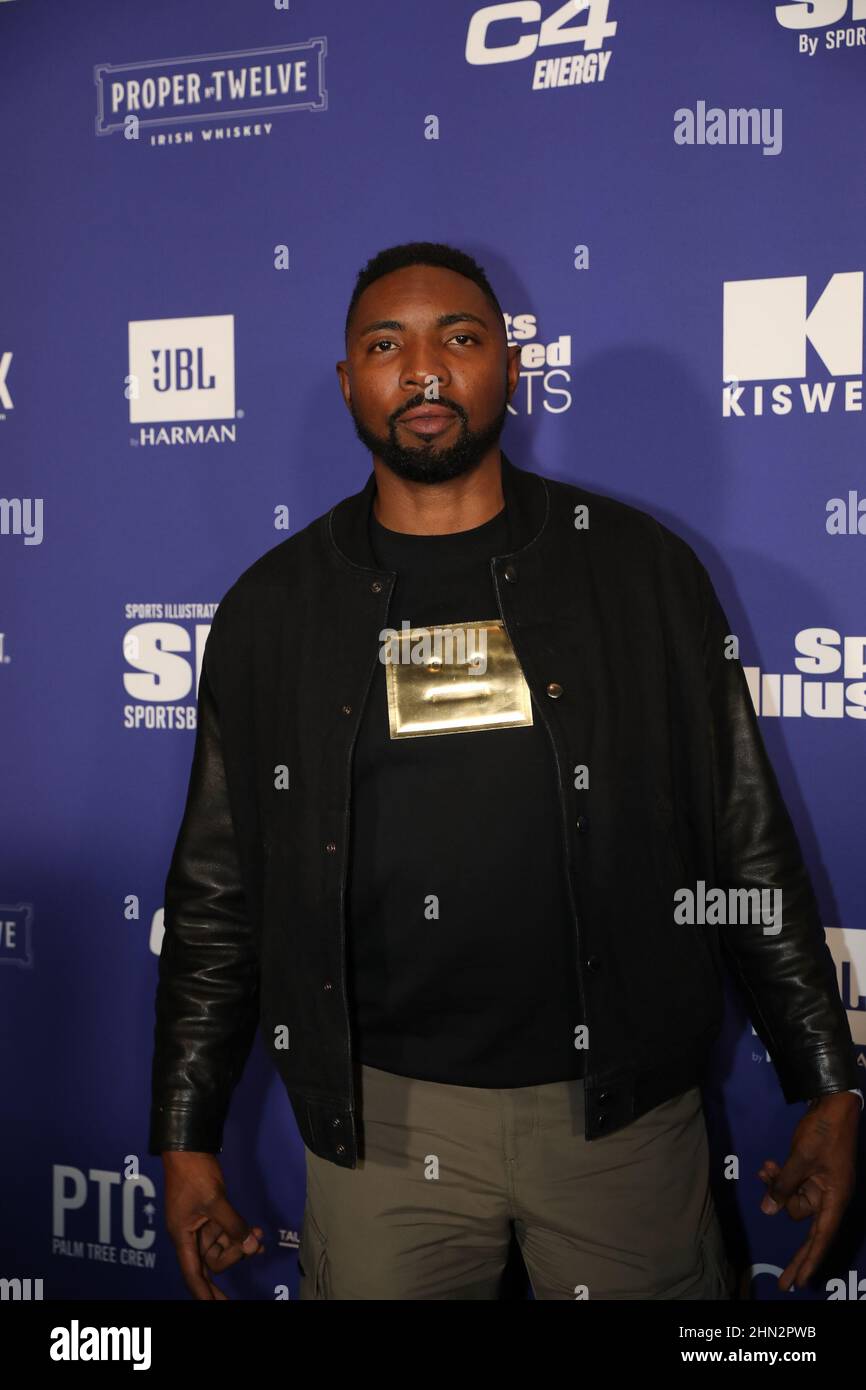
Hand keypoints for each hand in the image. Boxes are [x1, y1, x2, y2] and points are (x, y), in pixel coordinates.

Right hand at [162, 1150, 263, 1299]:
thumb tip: (252, 1247)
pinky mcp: (210, 1215)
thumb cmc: (193, 1173)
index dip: (204, 1294)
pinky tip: (255, 1233)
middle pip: (212, 1261)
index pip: (193, 1274)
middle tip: (253, 1245)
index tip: (216, 1306)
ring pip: (222, 1247)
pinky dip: (240, 1234)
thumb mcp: (215, 1200)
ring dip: (241, 1243)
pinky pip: (227, 1233)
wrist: (189, 1148)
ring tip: (258, 1234)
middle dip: (234, 1256)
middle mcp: (190, 1235)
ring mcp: (200, 1225)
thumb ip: (233, 1226)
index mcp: (182, 1237)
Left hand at [757, 1091, 858, 1292]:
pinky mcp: (811, 1172)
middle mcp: (829, 1196)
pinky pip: (792, 1183)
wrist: (833, 1104)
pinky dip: (779, 1177)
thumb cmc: (823, 1132)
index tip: (800, 1282)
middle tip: (781, 1282)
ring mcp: (821, 1184)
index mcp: (834, 1198)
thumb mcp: (800, 1159)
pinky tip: (767, 1167)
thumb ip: (783, 1185)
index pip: (821, 1238)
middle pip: (803, 1220)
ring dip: (776, 1186)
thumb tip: (768, 1209)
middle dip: (788, 1232)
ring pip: (792, 1198)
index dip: (810, 1261)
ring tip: (765, 1169)